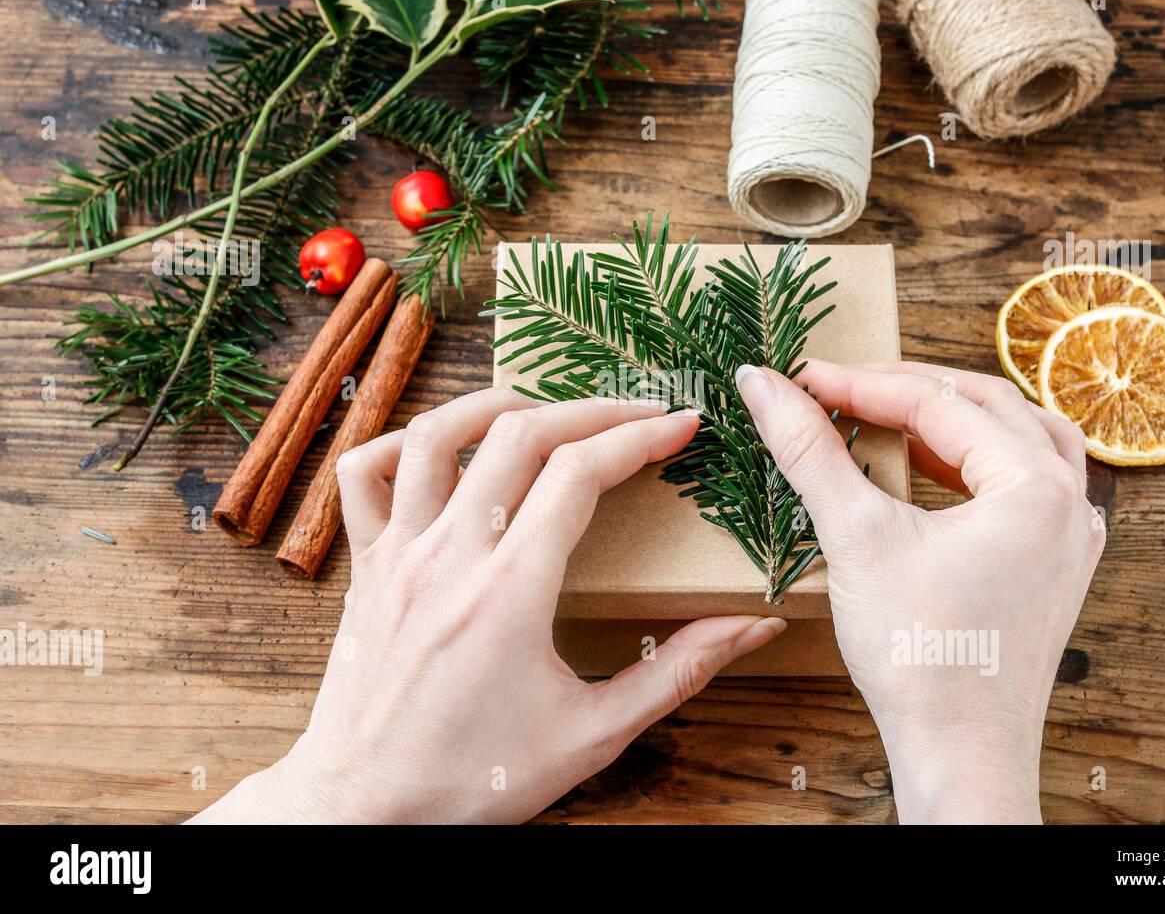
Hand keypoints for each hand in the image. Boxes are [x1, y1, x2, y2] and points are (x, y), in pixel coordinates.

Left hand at [193, 390, 784, 823]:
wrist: (366, 809)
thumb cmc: (476, 779)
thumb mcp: (594, 734)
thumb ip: (678, 672)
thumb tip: (750, 626)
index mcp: (511, 589)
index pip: (581, 472)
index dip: (640, 436)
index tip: (682, 425)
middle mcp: (450, 554)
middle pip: (520, 432)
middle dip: (590, 409)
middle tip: (638, 414)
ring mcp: (399, 554)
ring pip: (437, 434)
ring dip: (498, 403)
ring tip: (547, 408)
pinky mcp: (365, 567)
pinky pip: (364, 473)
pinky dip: (402, 441)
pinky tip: (443, 448)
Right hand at [735, 360, 1104, 823]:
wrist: (958, 754)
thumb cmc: (920, 658)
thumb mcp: (857, 537)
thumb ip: (809, 451)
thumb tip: (761, 385)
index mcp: (1036, 486)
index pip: (938, 403)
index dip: (861, 385)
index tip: (801, 379)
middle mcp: (1069, 502)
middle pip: (987, 406)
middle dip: (907, 390)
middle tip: (836, 388)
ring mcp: (1069, 537)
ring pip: (1017, 438)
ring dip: (951, 418)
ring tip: (889, 414)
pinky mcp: (1054, 567)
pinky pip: (1023, 485)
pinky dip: (975, 462)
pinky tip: (933, 470)